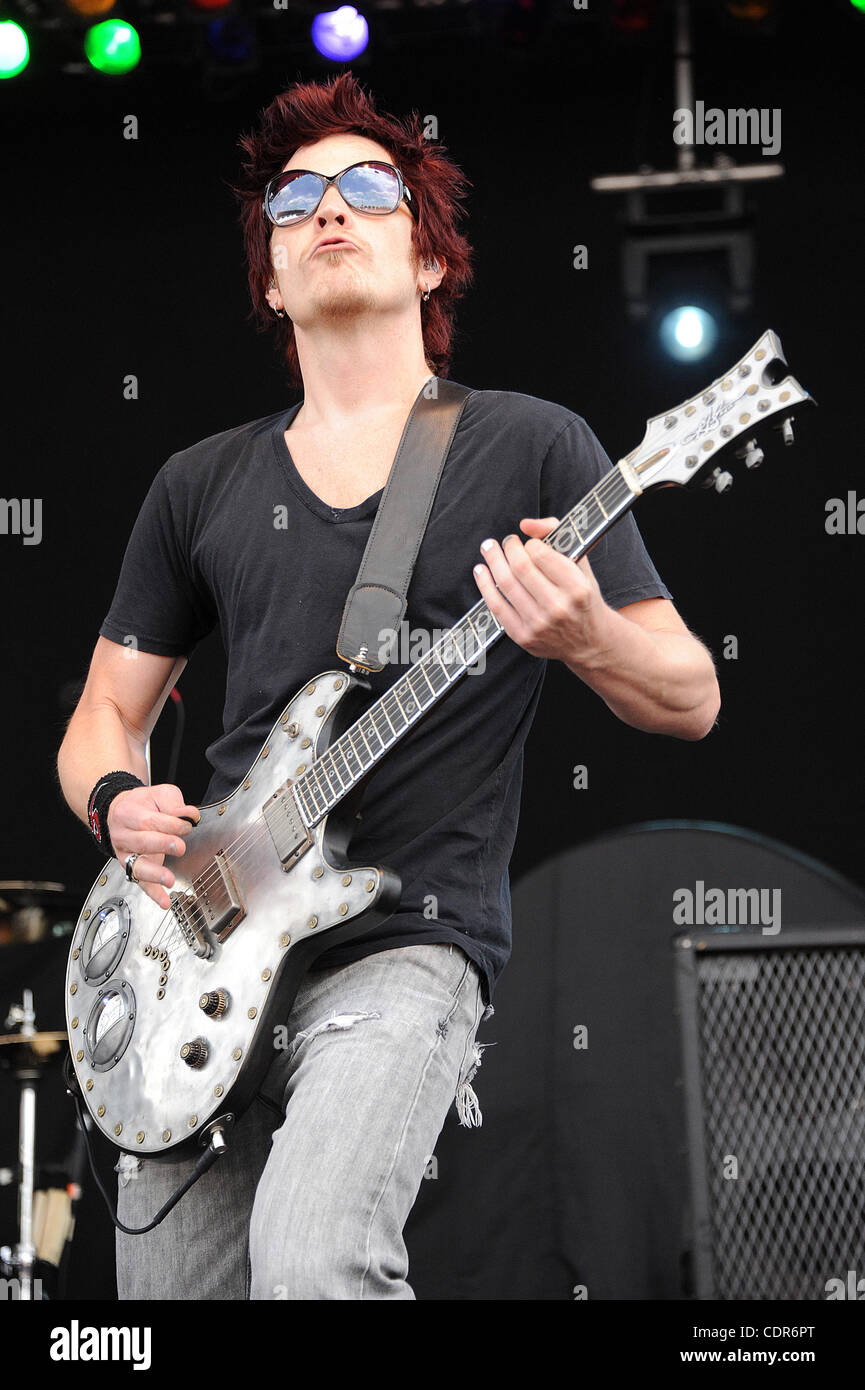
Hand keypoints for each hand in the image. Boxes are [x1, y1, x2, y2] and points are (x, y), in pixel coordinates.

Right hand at [107, 783, 200, 909]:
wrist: (119, 811)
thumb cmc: (143, 804)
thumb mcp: (158, 795)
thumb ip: (173, 803)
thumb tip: (189, 814)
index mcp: (129, 812)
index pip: (149, 820)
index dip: (170, 824)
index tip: (186, 825)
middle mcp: (123, 834)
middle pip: (142, 841)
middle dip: (162, 845)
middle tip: (179, 847)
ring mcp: (125, 853)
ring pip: (138, 865)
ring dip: (155, 874)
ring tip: (169, 879)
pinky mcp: (131, 868)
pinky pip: (141, 883)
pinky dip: (153, 893)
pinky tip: (164, 901)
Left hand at [472, 516, 612, 664]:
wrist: (588, 642)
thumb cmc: (583, 598)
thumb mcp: (580, 565)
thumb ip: (557, 536)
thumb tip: (526, 525)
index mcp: (577, 588)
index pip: (541, 554)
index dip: (530, 544)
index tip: (529, 543)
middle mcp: (558, 607)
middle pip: (520, 567)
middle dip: (509, 548)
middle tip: (507, 542)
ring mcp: (539, 624)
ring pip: (506, 584)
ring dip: (492, 561)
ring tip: (489, 548)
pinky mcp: (523, 636)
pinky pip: (496, 606)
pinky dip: (485, 585)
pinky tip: (481, 571)